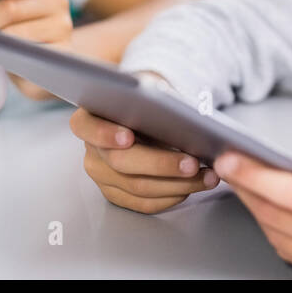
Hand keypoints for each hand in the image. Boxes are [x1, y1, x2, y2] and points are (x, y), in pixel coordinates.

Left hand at [0, 0, 71, 100]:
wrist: (41, 61)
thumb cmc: (18, 26)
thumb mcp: (11, 8)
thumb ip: (1, 0)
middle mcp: (57, 1)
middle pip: (13, 8)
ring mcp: (62, 27)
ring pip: (16, 34)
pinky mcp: (62, 53)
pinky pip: (27, 55)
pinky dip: (6, 58)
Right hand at [70, 93, 219, 211]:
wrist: (146, 116)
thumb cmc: (147, 101)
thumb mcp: (149, 89)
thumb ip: (153, 99)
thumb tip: (178, 114)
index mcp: (89, 117)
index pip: (86, 126)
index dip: (105, 133)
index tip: (128, 137)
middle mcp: (91, 150)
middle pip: (120, 162)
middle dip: (160, 164)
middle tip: (192, 163)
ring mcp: (102, 176)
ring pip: (137, 187)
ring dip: (177, 184)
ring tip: (205, 175)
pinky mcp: (117, 195)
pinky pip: (144, 203)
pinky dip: (172, 196)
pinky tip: (194, 186)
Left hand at [213, 138, 291, 278]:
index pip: (288, 194)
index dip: (252, 174)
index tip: (230, 157)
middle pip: (275, 217)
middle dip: (245, 188)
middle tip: (228, 162)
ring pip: (278, 237)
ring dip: (255, 209)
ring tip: (243, 180)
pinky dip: (275, 229)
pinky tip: (270, 208)